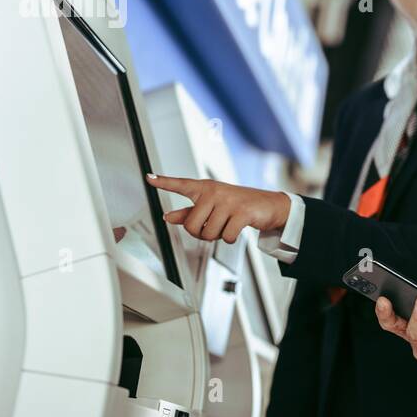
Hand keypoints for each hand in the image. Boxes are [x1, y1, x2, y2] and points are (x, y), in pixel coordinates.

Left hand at [145, 173, 290, 243]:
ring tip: (226, 225)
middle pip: (192, 224)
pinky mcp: (241, 212)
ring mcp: (228, 201)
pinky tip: (236, 229)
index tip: (149, 178)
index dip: (163, 182)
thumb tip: (168, 217)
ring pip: (208, 233)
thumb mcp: (212, 206)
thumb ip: (189, 213)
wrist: (268, 205)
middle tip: (212, 227)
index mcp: (205, 188)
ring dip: (217, 236)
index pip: (181, 184)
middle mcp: (215, 192)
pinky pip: (225, 236)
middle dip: (201, 232)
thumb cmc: (237, 205)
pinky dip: (230, 238)